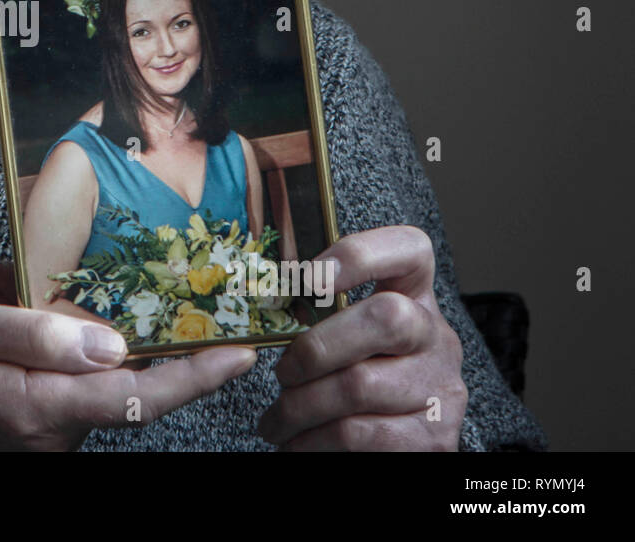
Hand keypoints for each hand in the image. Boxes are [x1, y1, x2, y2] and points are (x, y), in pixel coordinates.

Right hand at [0, 270, 257, 450]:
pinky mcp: (42, 432)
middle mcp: (52, 434)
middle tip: (214, 315)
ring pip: (110, 393)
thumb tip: (112, 342)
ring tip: (124, 302)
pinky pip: (85, 395)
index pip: (135, 396)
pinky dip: (97, 362)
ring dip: (129, 353)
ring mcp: (48, 439)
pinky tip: (79, 325)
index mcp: (37, 406)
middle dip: (175, 357)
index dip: (193, 376)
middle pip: (135, 396)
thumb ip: (36, 333)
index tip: (241, 353)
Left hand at [257, 225, 466, 449]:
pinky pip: (360, 433)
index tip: (306, 275)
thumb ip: (321, 317)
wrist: (394, 450)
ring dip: (300, 406)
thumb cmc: (353, 383)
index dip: (361, 253)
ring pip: (359, 384)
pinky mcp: (434, 438)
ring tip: (276, 420)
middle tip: (281, 373)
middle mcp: (436, 337)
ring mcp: (441, 388)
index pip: (411, 249)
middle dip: (317, 346)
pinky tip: (296, 443)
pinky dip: (314, 440)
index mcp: (413, 298)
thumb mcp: (346, 341)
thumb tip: (260, 304)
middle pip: (387, 317)